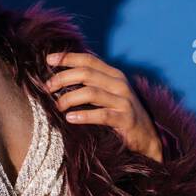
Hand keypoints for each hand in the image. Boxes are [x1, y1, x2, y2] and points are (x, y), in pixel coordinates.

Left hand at [44, 51, 163, 163]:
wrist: (147, 138)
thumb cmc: (121, 114)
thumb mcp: (109, 94)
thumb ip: (92, 84)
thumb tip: (62, 78)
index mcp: (114, 75)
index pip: (89, 60)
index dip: (68, 58)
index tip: (49, 59)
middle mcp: (120, 84)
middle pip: (86, 74)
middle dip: (63, 78)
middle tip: (48, 88)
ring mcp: (124, 101)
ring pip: (91, 92)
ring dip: (69, 98)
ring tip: (58, 106)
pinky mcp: (125, 119)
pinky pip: (101, 115)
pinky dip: (83, 116)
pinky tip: (70, 118)